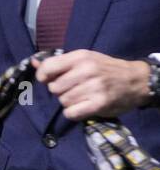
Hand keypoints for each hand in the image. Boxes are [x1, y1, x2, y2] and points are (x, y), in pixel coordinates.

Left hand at [32, 50, 150, 119]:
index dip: (43, 76)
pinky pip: (71, 113)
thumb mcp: (84, 59)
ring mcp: (94, 87)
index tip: (48, 80)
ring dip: (69, 102)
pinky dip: (74, 113)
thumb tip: (33, 63)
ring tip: (82, 97)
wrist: (135, 80)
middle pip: (54, 88)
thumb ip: (59, 63)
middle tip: (73, 89)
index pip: (48, 67)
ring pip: (63, 101)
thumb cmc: (105, 69)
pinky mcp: (99, 104)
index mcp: (80, 56)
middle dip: (60, 91)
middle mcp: (86, 70)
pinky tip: (83, 107)